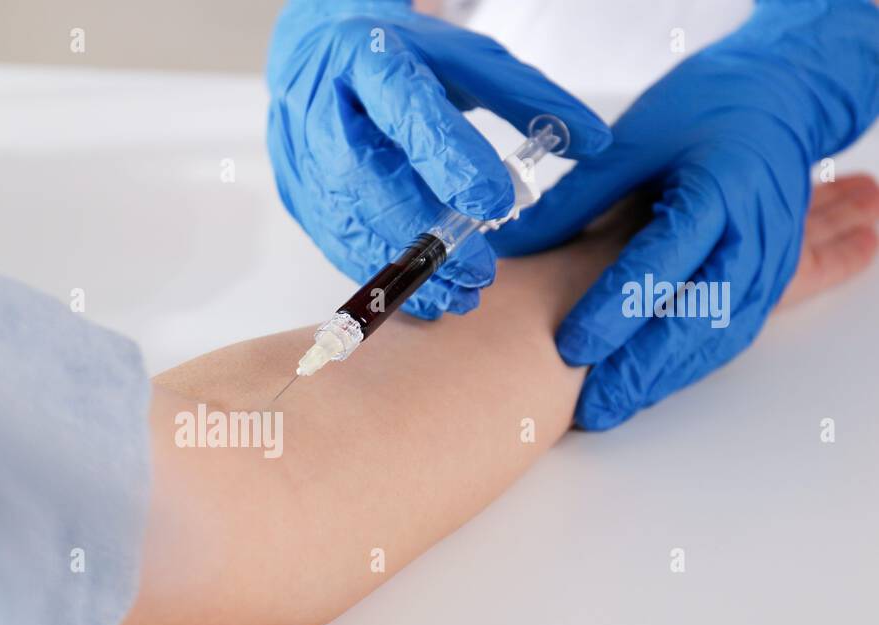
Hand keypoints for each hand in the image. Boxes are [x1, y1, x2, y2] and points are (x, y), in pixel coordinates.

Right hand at [266, 0, 609, 317]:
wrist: (320, 61)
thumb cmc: (401, 61)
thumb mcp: (467, 62)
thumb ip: (529, 99)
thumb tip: (596, 143)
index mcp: (368, 58)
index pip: (406, 111)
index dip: (449, 161)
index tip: (495, 204)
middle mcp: (323, 110)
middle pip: (369, 178)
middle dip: (426, 233)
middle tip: (482, 272)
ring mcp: (302, 159)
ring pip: (349, 222)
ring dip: (406, 269)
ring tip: (462, 296)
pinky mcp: (299, 198)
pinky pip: (338, 246)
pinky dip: (384, 277)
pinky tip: (426, 296)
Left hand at [492, 0, 878, 429]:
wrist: (780, 100)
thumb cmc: (703, 112)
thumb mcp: (633, 139)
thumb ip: (576, 198)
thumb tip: (511, 246)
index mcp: (718, 189)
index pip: (663, 260)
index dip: (616, 308)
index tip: (571, 346)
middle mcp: (752, 234)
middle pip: (697, 316)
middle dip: (640, 368)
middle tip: (589, 408)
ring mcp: (768, 263)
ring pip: (717, 337)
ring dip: (662, 379)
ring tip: (607, 409)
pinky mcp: (769, 282)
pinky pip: (729, 336)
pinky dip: (684, 367)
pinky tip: (643, 388)